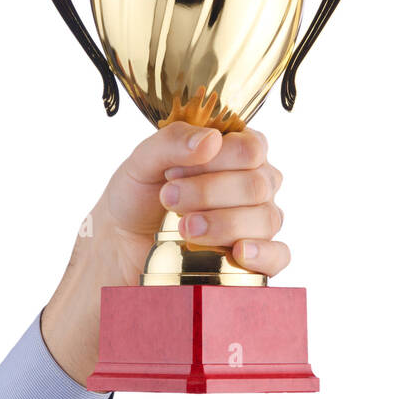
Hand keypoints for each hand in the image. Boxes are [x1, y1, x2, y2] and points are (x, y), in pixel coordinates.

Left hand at [41, 123, 287, 385]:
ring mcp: (259, 222)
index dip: (217, 160)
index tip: (175, 171)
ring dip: (224, 223)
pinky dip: (263, 253)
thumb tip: (211, 139)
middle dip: (211, 193)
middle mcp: (255, 185)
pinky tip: (239, 251)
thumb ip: (173, 142)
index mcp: (236, 153)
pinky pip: (279, 255)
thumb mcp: (142, 162)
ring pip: (265, 219)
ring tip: (185, 229)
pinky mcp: (257, 258)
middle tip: (170, 199)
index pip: (251, 149)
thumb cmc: (137, 197)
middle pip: (257, 185)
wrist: (120, 245)